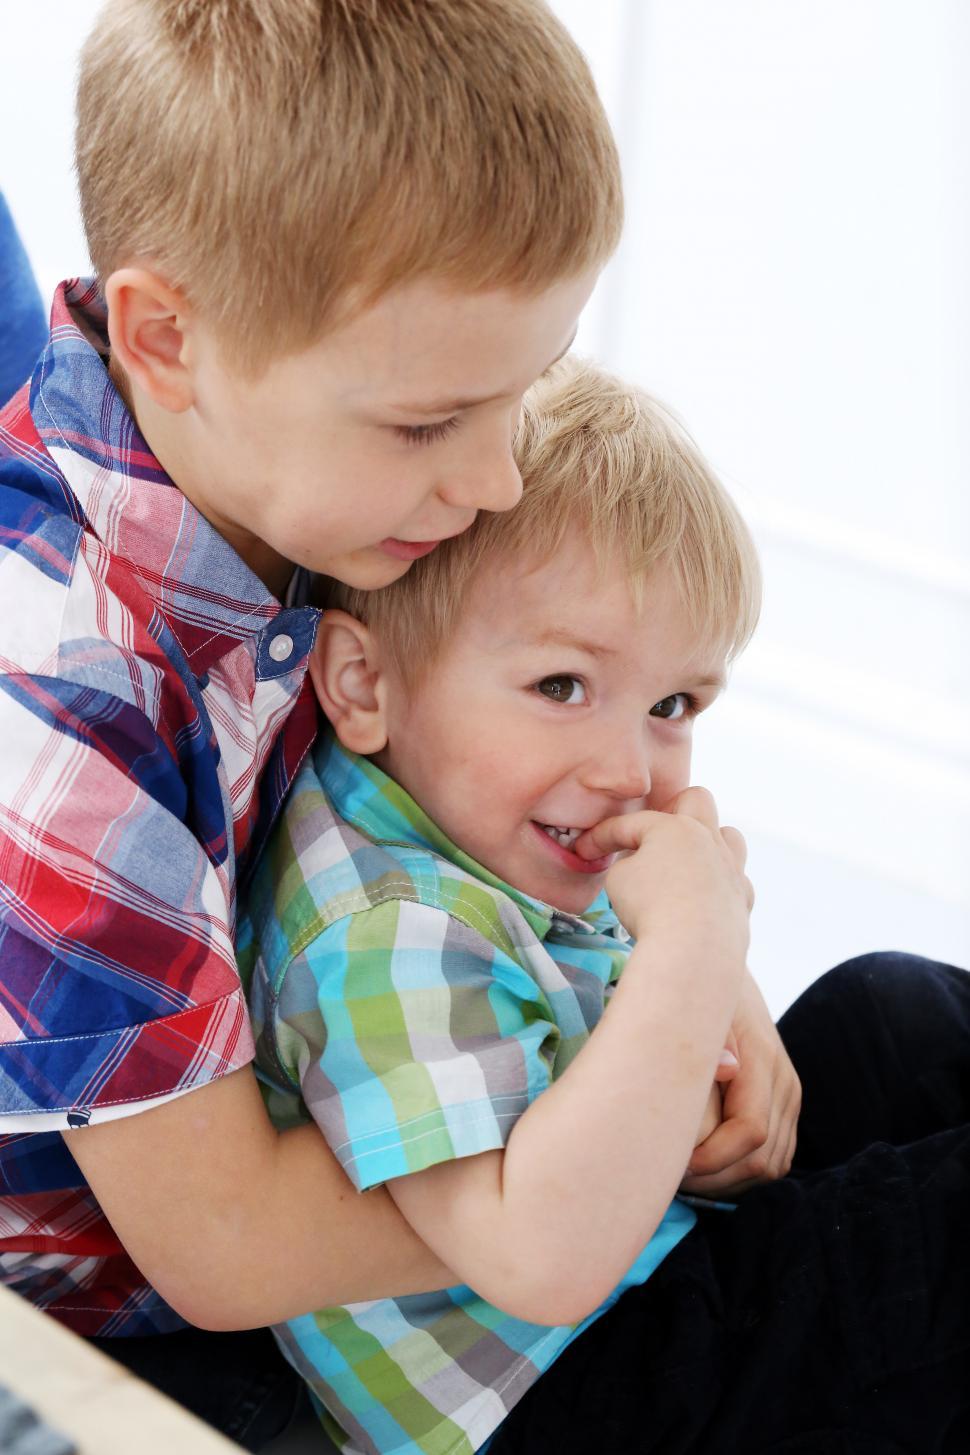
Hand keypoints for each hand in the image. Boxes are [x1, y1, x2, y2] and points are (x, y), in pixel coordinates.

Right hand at [575, 787, 751, 958]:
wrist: (694, 950)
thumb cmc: (651, 910)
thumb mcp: (618, 880)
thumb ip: (627, 864)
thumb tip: (643, 867)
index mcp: (672, 828)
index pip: (631, 823)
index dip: (603, 836)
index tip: (585, 851)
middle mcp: (707, 839)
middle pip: (696, 799)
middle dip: (672, 810)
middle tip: (653, 838)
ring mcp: (731, 867)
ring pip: (729, 835)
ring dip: (708, 842)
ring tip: (686, 863)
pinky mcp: (743, 898)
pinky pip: (736, 879)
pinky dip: (718, 884)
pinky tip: (703, 899)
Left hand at [681, 970, 800, 1197]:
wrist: (717, 966)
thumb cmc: (694, 990)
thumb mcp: (694, 1008)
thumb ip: (708, 1041)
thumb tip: (727, 1069)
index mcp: (762, 1059)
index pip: (751, 1132)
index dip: (713, 1160)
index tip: (675, 1165)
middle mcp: (784, 1081)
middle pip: (763, 1159)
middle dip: (716, 1180)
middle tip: (672, 1178)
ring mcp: (789, 1092)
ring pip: (773, 1164)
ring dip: (730, 1182)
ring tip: (687, 1178)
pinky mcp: (786, 1100)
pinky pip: (777, 1154)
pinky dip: (745, 1171)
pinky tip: (710, 1169)